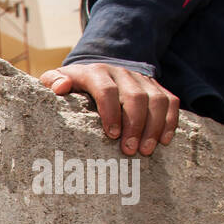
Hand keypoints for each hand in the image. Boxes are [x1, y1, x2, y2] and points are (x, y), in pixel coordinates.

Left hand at [40, 62, 179, 155]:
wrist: (95, 72)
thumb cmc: (72, 84)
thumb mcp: (56, 79)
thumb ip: (52, 81)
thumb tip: (60, 88)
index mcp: (95, 72)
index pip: (106, 90)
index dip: (111, 112)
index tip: (112, 135)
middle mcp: (121, 73)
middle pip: (135, 97)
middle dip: (135, 125)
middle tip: (130, 150)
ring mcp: (141, 79)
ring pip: (156, 99)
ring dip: (154, 126)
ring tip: (146, 150)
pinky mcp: (155, 87)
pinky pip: (170, 101)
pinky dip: (170, 121)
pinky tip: (164, 140)